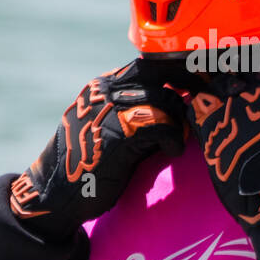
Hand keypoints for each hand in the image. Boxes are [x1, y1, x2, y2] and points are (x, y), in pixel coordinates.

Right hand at [10, 59, 188, 239]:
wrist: (56, 194)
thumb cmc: (90, 166)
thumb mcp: (111, 128)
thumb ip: (137, 113)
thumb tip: (179, 107)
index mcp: (101, 87)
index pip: (145, 64)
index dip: (175, 71)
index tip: (196, 83)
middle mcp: (103, 91)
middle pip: (155, 70)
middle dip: (184, 81)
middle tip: (203, 98)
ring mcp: (108, 110)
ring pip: (161, 97)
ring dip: (178, 118)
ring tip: (179, 138)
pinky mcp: (117, 134)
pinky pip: (160, 124)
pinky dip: (173, 137)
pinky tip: (172, 150)